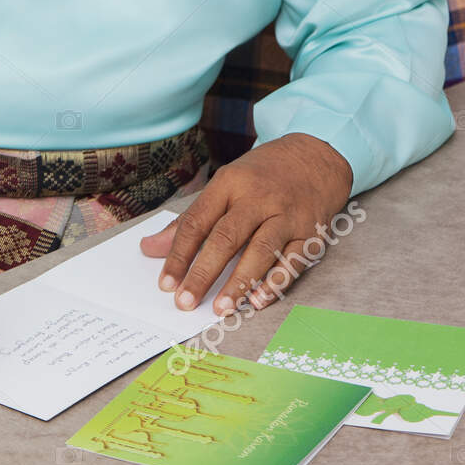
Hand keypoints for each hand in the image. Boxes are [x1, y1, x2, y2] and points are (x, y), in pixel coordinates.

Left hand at [139, 133, 352, 314]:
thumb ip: (189, 220)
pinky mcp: (311, 231)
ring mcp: (286, 214)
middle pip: (227, 237)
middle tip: (185, 302)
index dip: (179, 254)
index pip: (198, 221)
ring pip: (261, 250)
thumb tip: (148, 248)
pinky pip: (293, 260)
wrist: (315, 156)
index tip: (166, 284)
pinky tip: (259, 300)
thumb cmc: (262, 175)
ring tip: (221, 309)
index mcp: (230, 184)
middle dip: (203, 272)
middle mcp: (258, 198)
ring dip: (240, 282)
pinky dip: (277, 282)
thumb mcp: (224, 184)